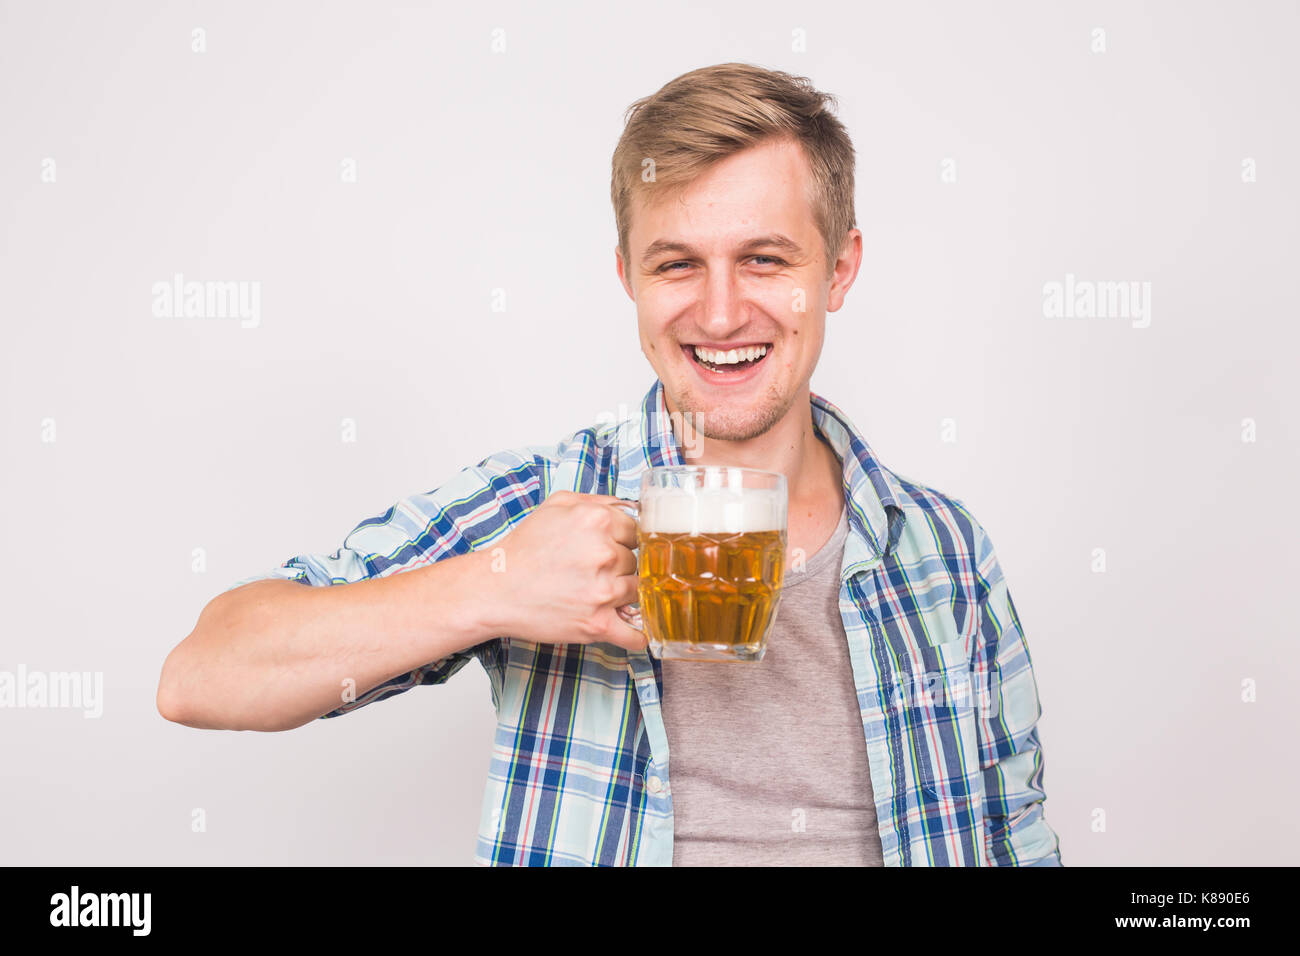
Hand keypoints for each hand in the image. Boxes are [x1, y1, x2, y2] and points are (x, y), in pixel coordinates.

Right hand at [482, 491, 645, 651]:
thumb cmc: (523, 549)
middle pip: (636, 561)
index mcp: (597, 520)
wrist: (494, 589)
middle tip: (593, 571)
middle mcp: (603, 553)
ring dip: (623, 595)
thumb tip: (628, 508)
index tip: (611, 549)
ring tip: (599, 594)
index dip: (623, 541)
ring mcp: (602, 591)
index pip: (636, 531)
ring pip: (637, 591)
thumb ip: (597, 501)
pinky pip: (635, 635)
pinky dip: (636, 636)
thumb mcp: (557, 505)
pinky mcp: (597, 624)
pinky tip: (634, 631)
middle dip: (620, 567)